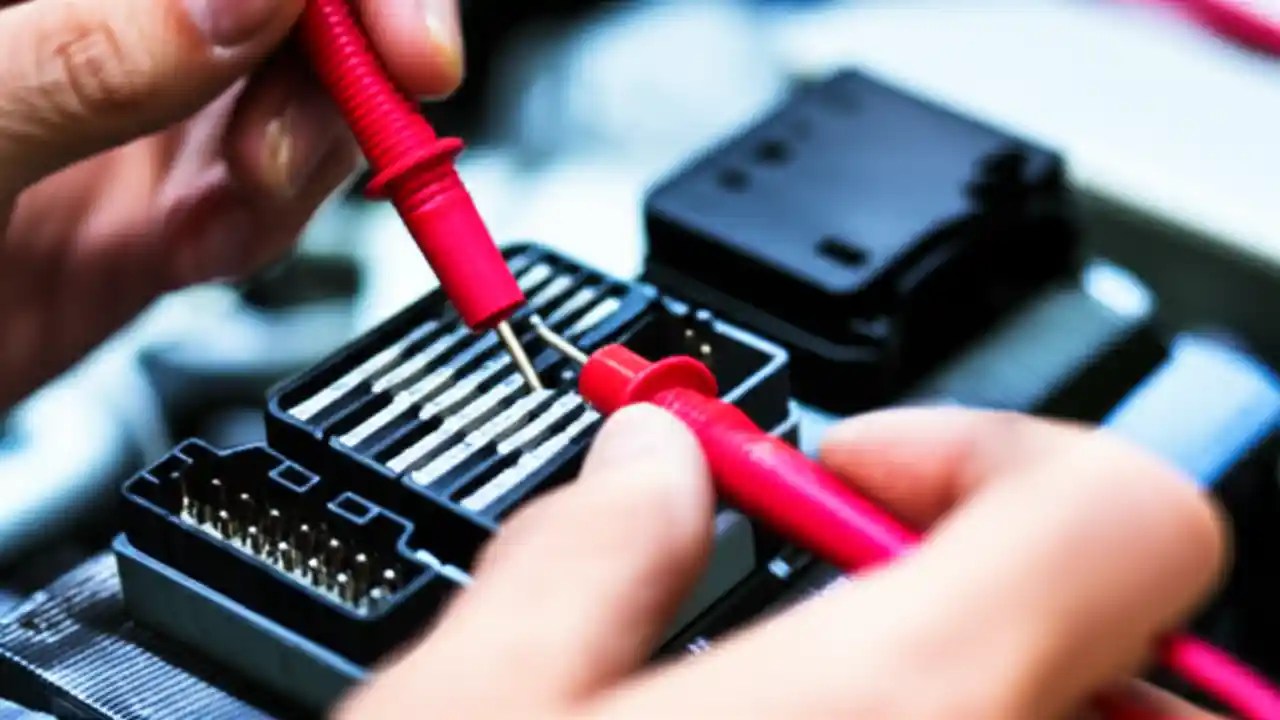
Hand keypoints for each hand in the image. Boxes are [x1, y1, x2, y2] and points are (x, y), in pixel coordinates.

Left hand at [0, 0, 462, 409]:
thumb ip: (99, 55)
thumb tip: (250, 0)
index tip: (400, 35)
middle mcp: (120, 37)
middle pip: (307, 20)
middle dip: (358, 62)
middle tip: (403, 89)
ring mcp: (140, 124)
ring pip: (302, 105)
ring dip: (315, 151)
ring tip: (254, 190)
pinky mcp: (160, 213)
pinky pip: (265, 204)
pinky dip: (269, 228)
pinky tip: (210, 242)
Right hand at [337, 405, 1226, 717]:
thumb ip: (588, 554)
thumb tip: (647, 470)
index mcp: (897, 719)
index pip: (1122, 511)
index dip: (990, 455)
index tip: (850, 483)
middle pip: (1129, 655)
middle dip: (969, 590)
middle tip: (820, 612)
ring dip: (980, 697)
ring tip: (810, 718)